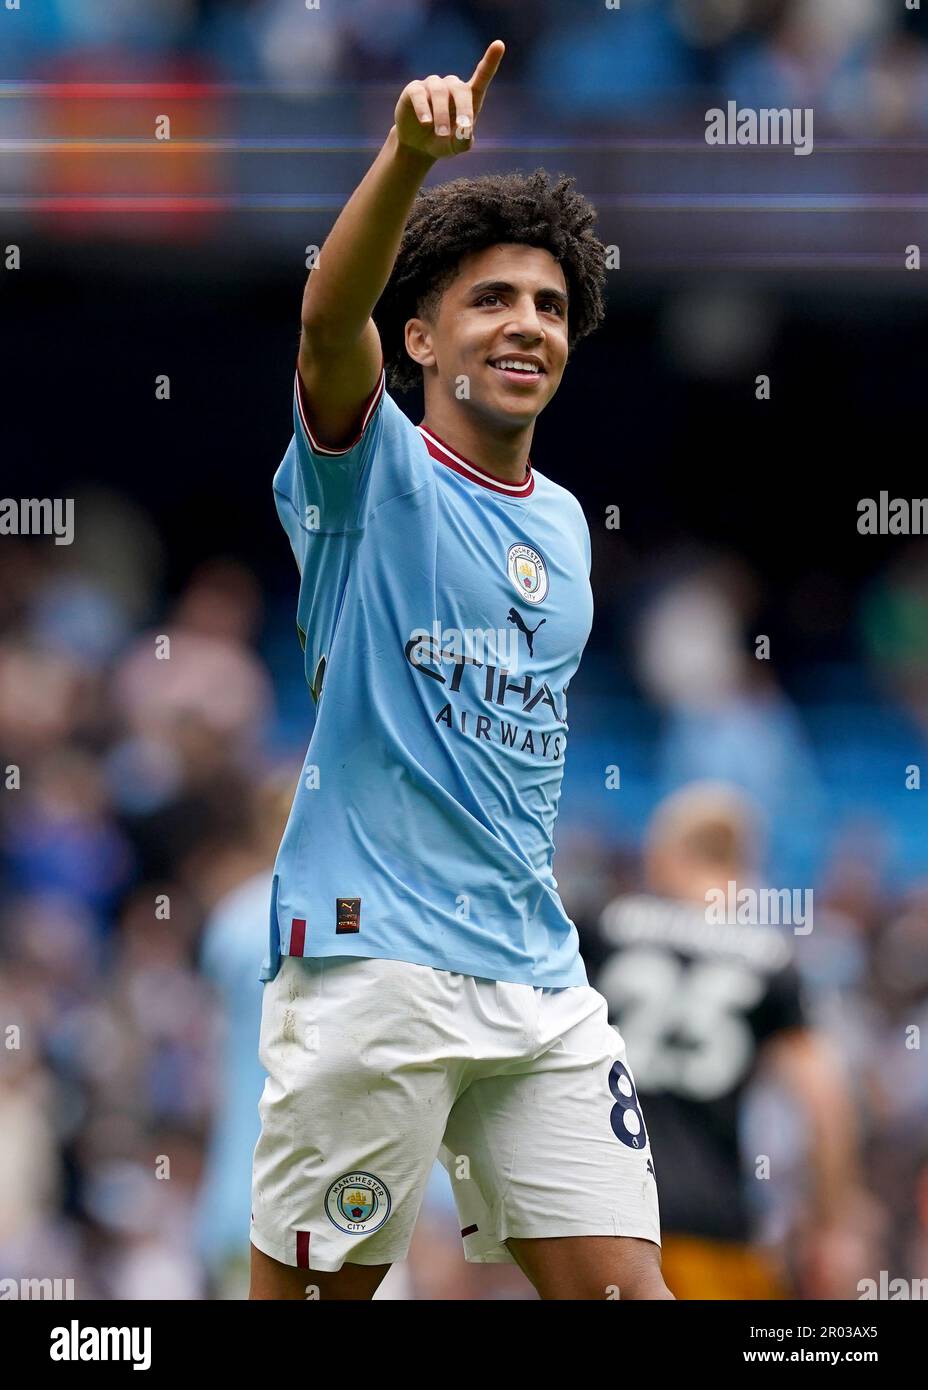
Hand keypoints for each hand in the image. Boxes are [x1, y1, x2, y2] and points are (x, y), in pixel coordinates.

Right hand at [394, 40, 504, 160]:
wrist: (417, 146)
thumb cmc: (442, 142)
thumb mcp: (456, 147)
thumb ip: (464, 141)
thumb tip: (465, 132)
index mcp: (468, 97)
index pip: (482, 76)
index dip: (490, 60)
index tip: (499, 45)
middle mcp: (452, 87)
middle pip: (461, 90)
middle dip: (463, 110)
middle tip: (463, 129)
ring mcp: (433, 86)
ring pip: (439, 92)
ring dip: (442, 114)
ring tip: (440, 134)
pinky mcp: (414, 89)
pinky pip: (419, 93)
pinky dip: (423, 108)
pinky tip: (425, 122)